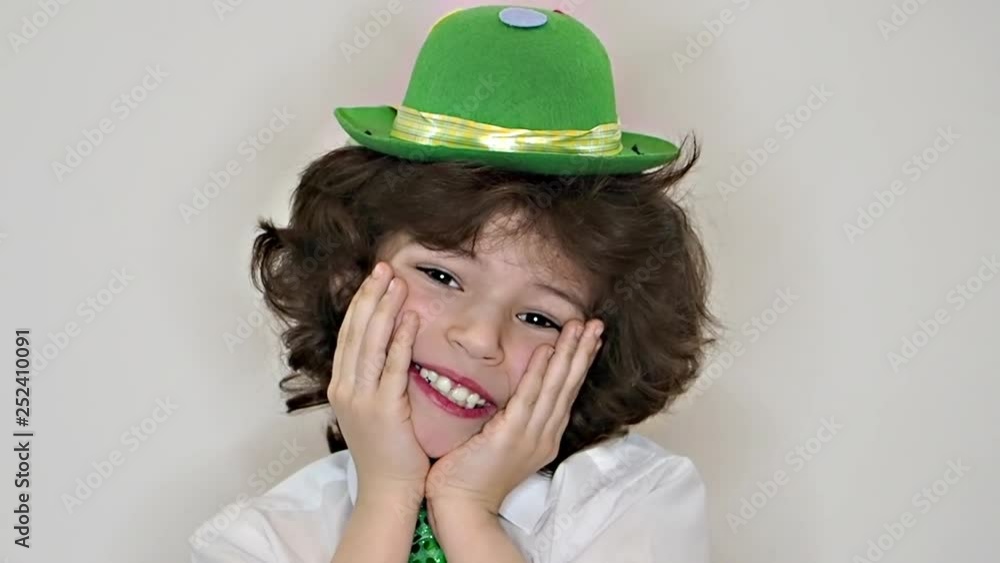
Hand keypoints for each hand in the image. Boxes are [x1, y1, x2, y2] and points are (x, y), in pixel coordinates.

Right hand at [327, 261, 428, 499]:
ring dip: (383, 308)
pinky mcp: (383, 409)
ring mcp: (360, 398)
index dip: (361, 303)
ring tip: (396, 281)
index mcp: (342, 387)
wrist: (389, 491)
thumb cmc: (390, 453)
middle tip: (384, 267)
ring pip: (369, 342)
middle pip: (355, 331)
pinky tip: (410, 317)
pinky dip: (399, 339)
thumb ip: (379, 379)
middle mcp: (345, 388)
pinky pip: (391, 366)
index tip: (375, 278)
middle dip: (370, 295)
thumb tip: (395, 348)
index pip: (350, 334)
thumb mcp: (376, 410)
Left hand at [424, 319, 603, 514]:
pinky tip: (548, 352)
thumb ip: (510, 418)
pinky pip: (528, 399)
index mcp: (542, 437)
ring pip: (556, 388)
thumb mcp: (500, 441)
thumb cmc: (471, 475)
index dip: (578, 364)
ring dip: (569, 355)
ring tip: (580, 328)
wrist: (461, 507)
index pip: (566, 393)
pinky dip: (540, 374)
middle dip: (583, 353)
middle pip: (569, 387)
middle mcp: (543, 436)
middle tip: (596, 324)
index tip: (589, 339)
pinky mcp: (510, 437)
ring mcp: (530, 437)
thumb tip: (510, 393)